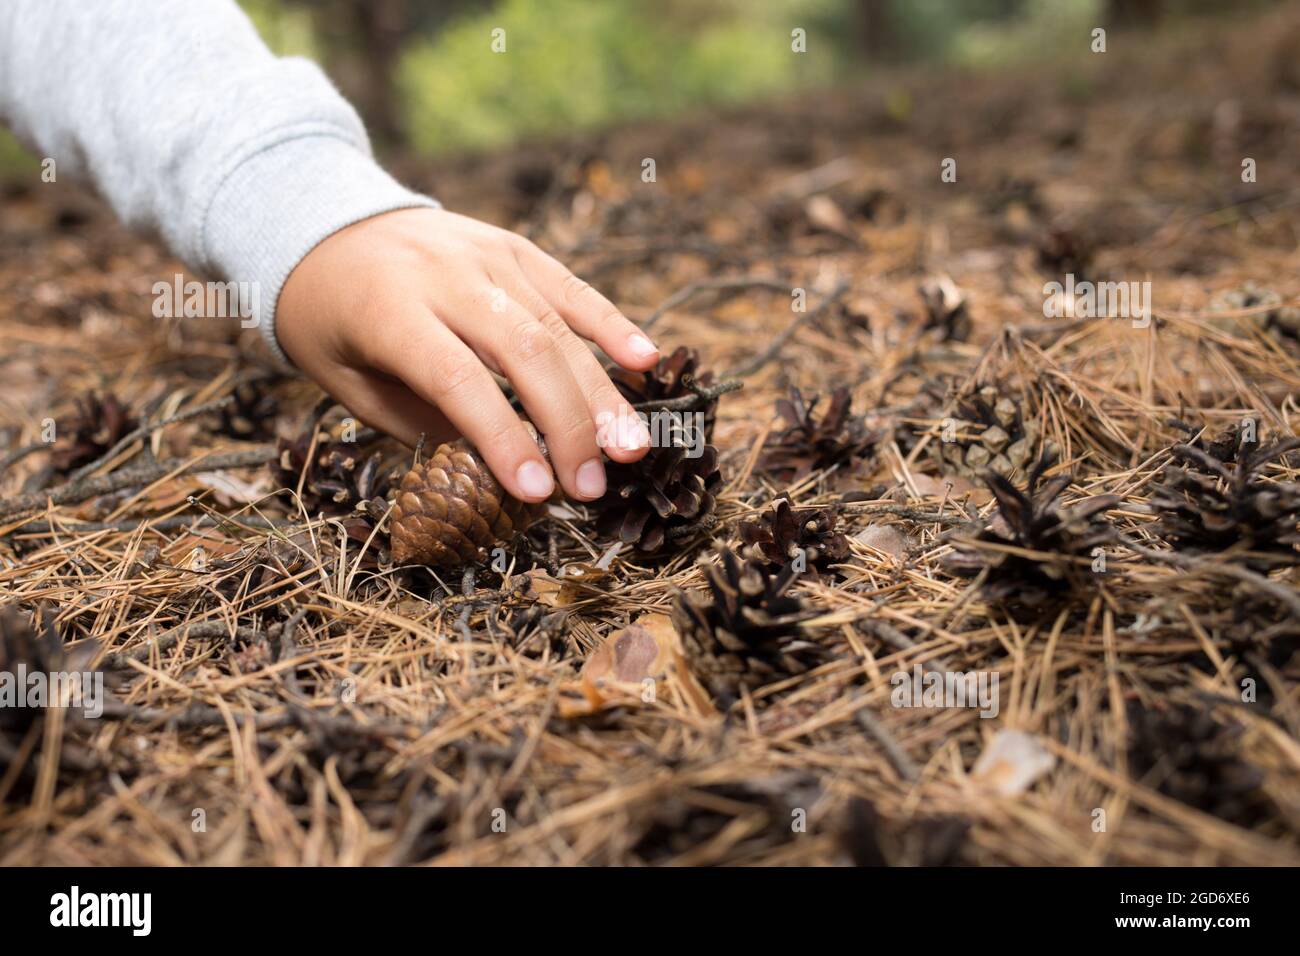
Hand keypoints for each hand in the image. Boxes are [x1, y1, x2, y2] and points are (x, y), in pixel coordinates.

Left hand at [276, 207, 658, 503]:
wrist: (323, 225)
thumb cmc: (331, 321)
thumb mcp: (349, 382)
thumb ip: (421, 422)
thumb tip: (499, 471)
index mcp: (389, 312)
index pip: (459, 380)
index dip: (504, 439)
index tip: (537, 492)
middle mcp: (444, 277)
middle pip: (525, 353)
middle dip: (567, 426)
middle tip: (591, 486)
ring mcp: (486, 256)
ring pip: (557, 326)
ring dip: (599, 394)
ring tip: (628, 450)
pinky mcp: (514, 248)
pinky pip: (571, 287)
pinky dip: (611, 324)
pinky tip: (645, 361)